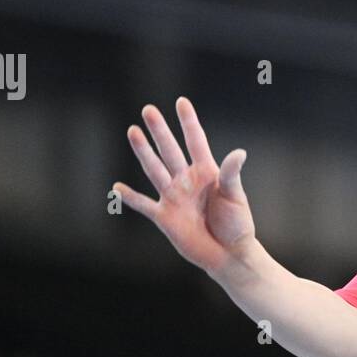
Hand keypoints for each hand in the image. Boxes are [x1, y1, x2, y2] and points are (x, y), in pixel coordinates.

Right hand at [112, 97, 254, 273]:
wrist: (229, 254)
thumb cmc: (238, 224)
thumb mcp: (235, 196)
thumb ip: (232, 174)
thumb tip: (239, 152)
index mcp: (206, 172)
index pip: (196, 141)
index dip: (188, 122)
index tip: (181, 102)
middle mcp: (187, 180)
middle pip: (170, 150)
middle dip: (160, 131)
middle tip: (148, 110)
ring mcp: (174, 197)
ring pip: (154, 170)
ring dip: (144, 152)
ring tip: (133, 131)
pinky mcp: (164, 217)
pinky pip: (144, 205)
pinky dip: (130, 197)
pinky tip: (116, 187)